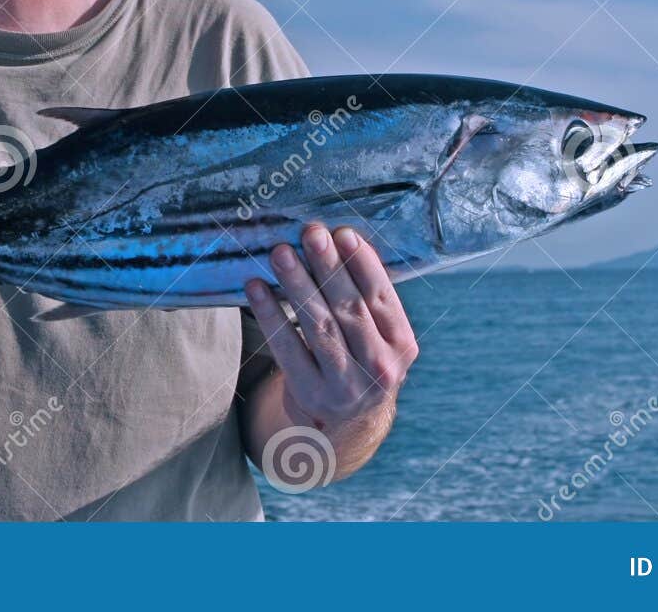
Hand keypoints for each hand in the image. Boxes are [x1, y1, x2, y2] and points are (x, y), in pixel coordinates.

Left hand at [245, 222, 418, 437]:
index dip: (363, 265)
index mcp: (401, 345)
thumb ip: (366, 297)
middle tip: (311, 234)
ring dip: (298, 286)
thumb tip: (341, 239)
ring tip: (281, 254)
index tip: (343, 233)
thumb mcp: (378, 335)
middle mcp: (379, 368)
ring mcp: (345, 385)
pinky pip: (286, 348)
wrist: (346, 423)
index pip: (382, 298)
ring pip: (319, 327)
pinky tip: (256, 288)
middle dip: (329, 268)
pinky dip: (270, 315)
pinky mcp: (310, 394)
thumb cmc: (360, 358)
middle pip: (350, 309)